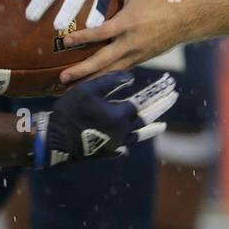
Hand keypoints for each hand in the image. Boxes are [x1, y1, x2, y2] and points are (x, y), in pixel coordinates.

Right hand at [31, 71, 176, 168]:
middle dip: (162, 104)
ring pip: (139, 134)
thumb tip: (132, 76)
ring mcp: (116, 143)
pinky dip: (132, 141)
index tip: (170, 82)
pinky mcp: (108, 152)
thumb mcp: (88, 90)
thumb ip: (111, 81)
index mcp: (119, 114)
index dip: (159, 90)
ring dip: (152, 127)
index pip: (145, 100)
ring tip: (163, 124)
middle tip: (174, 95)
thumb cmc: (70, 111)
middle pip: (148, 116)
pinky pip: (125, 146)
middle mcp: (123, 131)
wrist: (54, 140)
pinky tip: (134, 140)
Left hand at [57, 0, 190, 84]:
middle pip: (103, 61)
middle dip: (82, 70)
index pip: (101, 33)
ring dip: (90, 80)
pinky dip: (104, 77)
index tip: (66, 40)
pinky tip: (90, 82)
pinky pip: (119, 71)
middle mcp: (131, 43)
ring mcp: (137, 54)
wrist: (187, 16)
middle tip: (62, 77)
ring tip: (70, 87)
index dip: (82, 38)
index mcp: (128, 23)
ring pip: (110, 71)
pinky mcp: (141, 59)